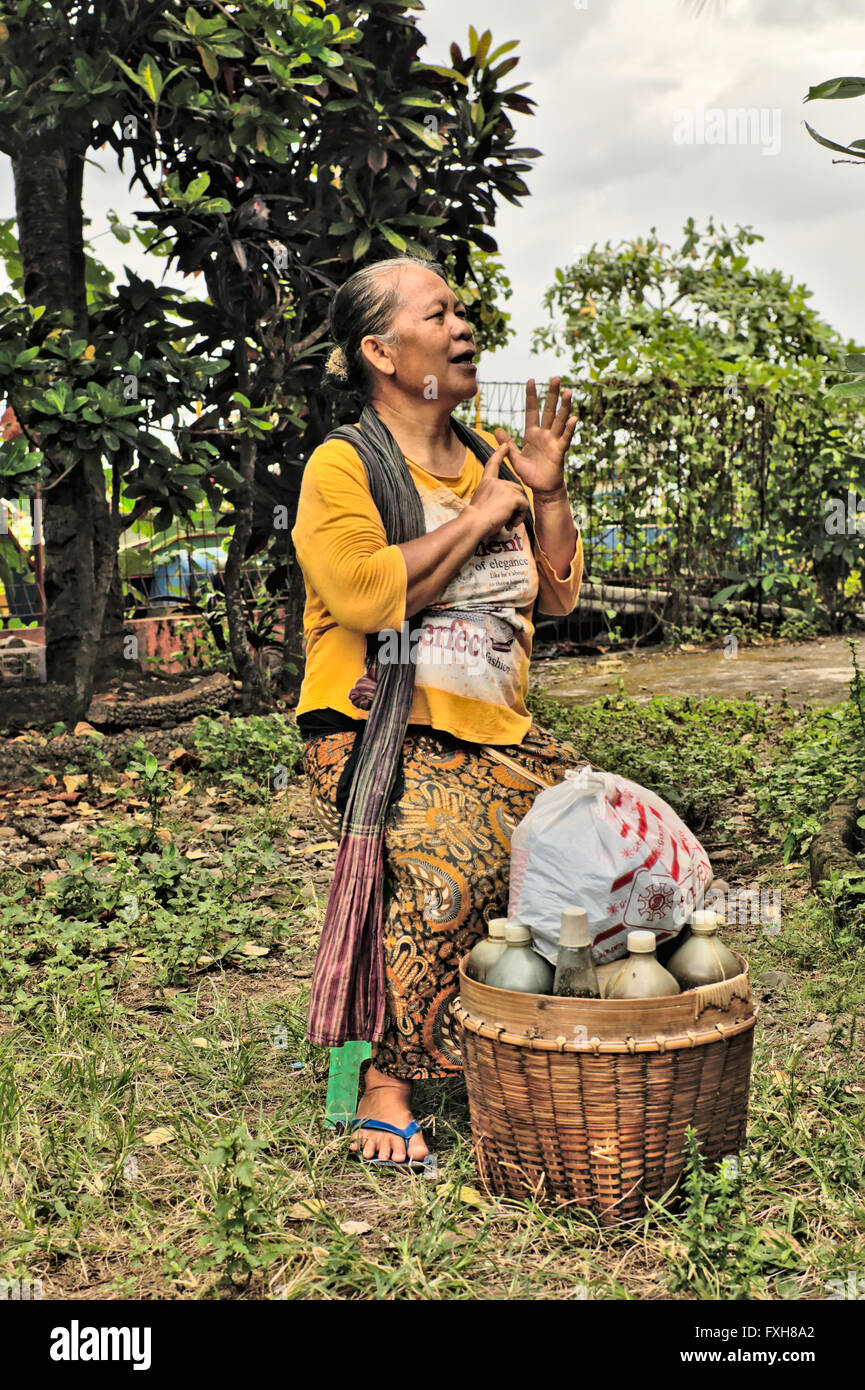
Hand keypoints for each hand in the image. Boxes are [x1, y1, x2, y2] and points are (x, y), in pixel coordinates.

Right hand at [467, 440, 530, 538]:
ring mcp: (505, 488)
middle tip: (506, 520)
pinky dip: (520, 516)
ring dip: (518, 512)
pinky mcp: (513, 497)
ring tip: (507, 523)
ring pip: (521, 498)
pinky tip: (510, 523)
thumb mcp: (479, 503)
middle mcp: (496, 482)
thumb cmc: (474, 520)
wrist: (474, 523)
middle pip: (516, 488)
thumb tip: (500, 507)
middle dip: (515, 504)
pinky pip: (524, 506)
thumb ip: (490, 499)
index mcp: (486, 482)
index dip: (499, 453)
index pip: (493, 464)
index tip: (505, 444)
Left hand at [493, 377, 576, 495]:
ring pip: (559, 421)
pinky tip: (573, 418)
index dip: (531, 396)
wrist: (541, 488)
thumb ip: (506, 443)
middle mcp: (544, 434)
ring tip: (568, 392)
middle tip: (556, 378)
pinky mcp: (559, 451)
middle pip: (549, 410)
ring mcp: (553, 441)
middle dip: (552, 395)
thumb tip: (497, 429)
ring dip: (564, 407)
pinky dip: (569, 429)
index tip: (531, 381)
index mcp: (532, 433)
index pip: (532, 410)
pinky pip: (565, 438)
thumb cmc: (529, 473)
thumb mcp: (514, 457)